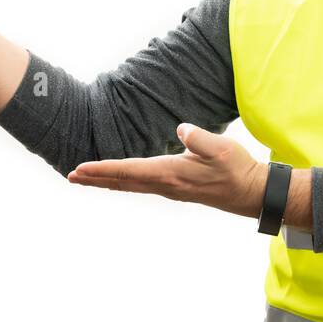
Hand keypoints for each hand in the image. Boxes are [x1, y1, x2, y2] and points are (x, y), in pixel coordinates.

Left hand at [67, 123, 268, 219]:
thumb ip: (198, 138)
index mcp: (171, 174)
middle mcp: (165, 185)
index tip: (80, 169)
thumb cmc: (236, 169)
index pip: (128, 171)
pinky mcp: (175, 189)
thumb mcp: (220, 148)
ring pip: (130, 186)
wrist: (251, 193)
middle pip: (122, 182)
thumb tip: (180, 128)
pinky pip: (140, 186)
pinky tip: (117, 180)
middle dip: (95, 179)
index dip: (102, 169)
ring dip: (106, 181)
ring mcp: (169, 189)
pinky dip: (123, 182)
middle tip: (71, 176)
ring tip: (85, 178)